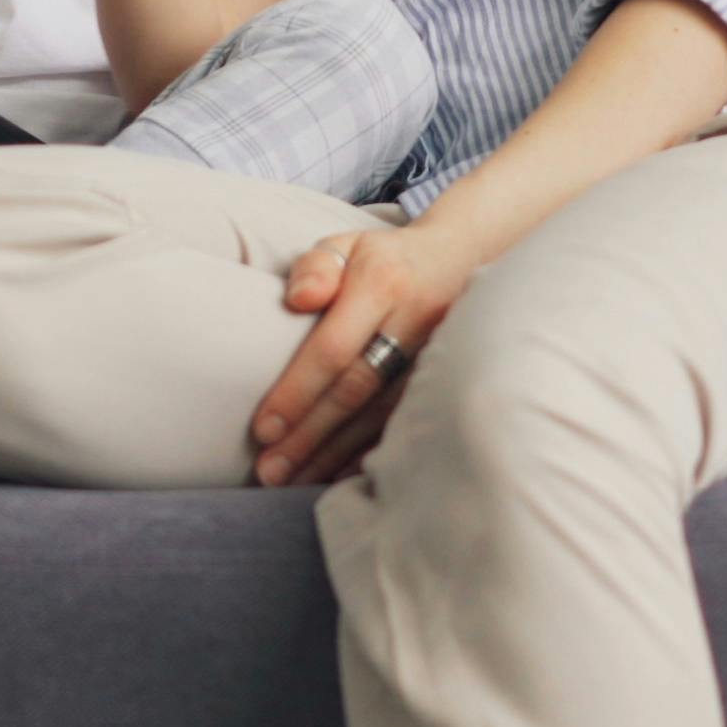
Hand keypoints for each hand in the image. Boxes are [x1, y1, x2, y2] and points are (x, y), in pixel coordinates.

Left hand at [249, 223, 480, 486]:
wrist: (463, 260)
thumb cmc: (383, 259)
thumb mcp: (346, 245)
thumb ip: (316, 266)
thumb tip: (299, 300)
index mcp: (384, 283)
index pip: (334, 347)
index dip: (298, 392)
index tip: (263, 429)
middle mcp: (417, 321)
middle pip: (357, 389)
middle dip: (310, 435)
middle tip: (270, 471)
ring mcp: (439, 354)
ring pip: (382, 415)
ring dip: (334, 453)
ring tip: (292, 481)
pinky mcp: (448, 378)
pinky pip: (405, 423)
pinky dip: (370, 453)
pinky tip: (337, 476)